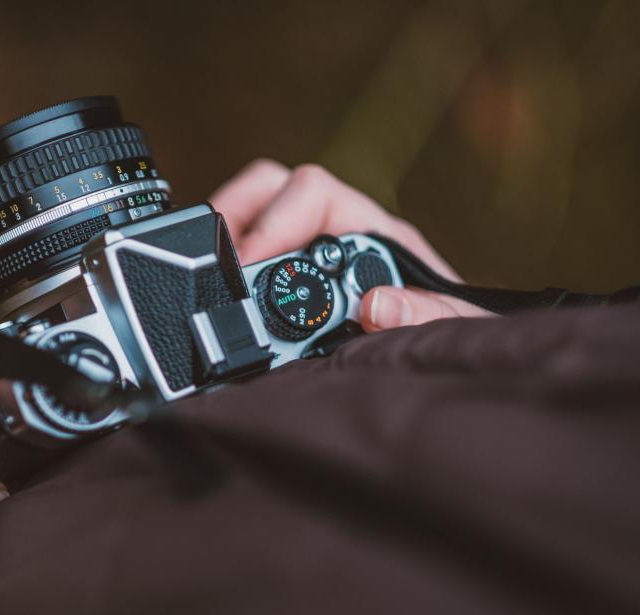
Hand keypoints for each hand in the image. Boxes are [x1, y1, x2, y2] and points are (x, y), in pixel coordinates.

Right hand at [210, 160, 488, 330]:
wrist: (449, 372)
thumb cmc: (458, 344)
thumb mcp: (457, 335)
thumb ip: (433, 317)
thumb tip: (378, 303)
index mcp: (375, 238)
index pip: (312, 192)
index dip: (274, 218)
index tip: (249, 262)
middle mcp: (338, 239)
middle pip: (270, 191)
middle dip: (233, 217)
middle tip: (209, 266)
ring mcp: (310, 263)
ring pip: (251, 221)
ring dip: (225, 245)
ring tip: (207, 285)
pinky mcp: (289, 293)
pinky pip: (246, 265)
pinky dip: (225, 277)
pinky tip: (220, 307)